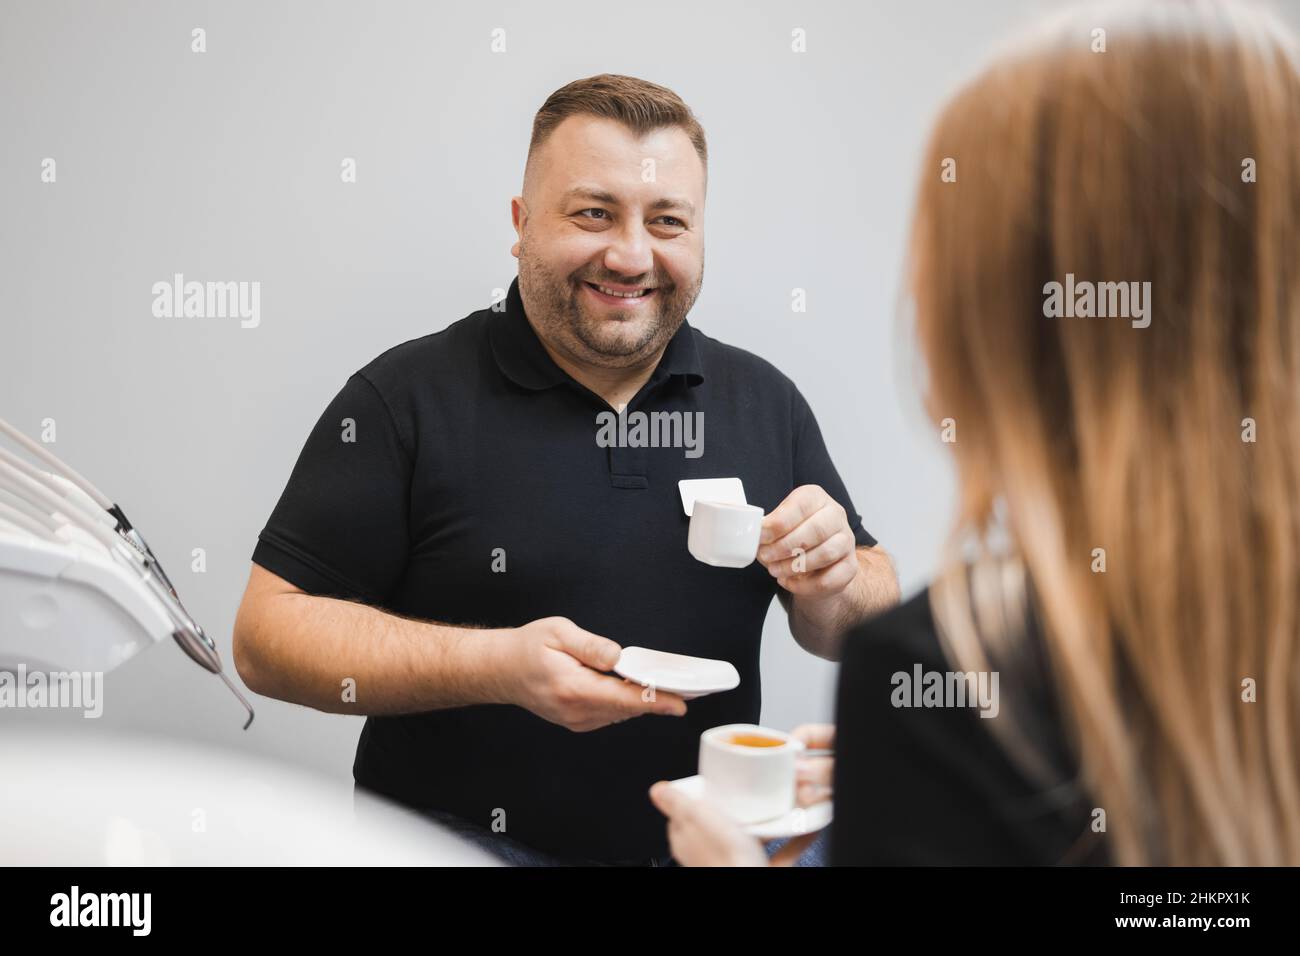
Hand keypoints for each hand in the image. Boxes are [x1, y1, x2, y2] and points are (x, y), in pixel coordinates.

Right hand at [496, 617, 686, 731]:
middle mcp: (576, 710)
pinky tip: (634, 689)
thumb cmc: (527, 648)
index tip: (680, 704)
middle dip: (656, 698)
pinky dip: (625, 703)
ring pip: (621, 713)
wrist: (501, 669)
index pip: (622, 699)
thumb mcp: (558, 632)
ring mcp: (576, 720)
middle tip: (688, 687)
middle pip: (627, 708)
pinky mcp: (577, 721)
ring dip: (642, 701)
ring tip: (666, 685)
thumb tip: (617, 656)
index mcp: (573, 688)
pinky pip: (610, 714)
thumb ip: (590, 646)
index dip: (654, 701)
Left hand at [648, 721, 835, 866]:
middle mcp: (708, 851)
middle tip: (752, 787)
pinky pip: (779, 849)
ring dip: (766, 817)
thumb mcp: (696, 817)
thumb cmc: (724, 858)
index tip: (717, 778)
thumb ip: (675, 802)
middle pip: (722, 820)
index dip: (700, 792)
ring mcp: (734, 860)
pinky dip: (792, 836)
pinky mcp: (759, 867)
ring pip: (751, 834)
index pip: (687, 809)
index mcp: (687, 837)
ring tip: (779, 801)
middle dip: (738, 803)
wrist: (749, 879)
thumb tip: (656, 788)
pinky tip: (803, 825)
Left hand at [758, 485, 858, 597]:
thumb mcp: (779, 524)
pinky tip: (787, 582)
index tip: (761, 536)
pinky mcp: (850, 566)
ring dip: (794, 565)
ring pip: (825, 554)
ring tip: (774, 570)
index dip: (779, 522)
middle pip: (816, 530)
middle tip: (764, 556)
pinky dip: (805, 585)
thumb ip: (768, 527)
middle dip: (785, 546)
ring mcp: (846, 541)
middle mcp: (835, 515)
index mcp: (816, 497)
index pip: (801, 505)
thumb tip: (753, 535)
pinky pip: (830, 579)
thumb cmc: (793, 537)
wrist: (818, 562)